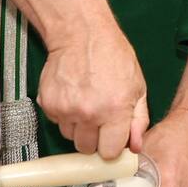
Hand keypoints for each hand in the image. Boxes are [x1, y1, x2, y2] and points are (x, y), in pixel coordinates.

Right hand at [35, 13, 149, 160]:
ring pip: (70, 136)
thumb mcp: (137, 85)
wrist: (81, 33)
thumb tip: (135, 146)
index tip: (112, 138)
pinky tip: (74, 95)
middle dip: (94, 138)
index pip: (109, 153)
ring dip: (78, 126)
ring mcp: (66, 109)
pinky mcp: (49, 104)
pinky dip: (64, 114)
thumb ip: (138, 119)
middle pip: (87, 149)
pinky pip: (57, 122)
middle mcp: (89, 113)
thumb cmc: (111, 54)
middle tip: (99, 117)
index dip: (111, 146)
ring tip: (86, 102)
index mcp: (115, 110)